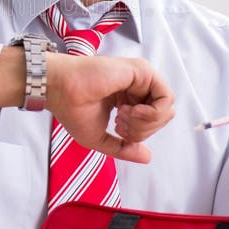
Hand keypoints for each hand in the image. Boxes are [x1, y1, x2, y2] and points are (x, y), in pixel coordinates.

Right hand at [46, 52, 174, 162]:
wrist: (61, 90)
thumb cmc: (73, 110)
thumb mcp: (100, 138)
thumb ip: (124, 148)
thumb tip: (148, 157)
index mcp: (128, 99)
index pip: (151, 122)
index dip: (138, 134)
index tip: (116, 128)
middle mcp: (137, 87)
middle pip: (162, 118)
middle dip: (142, 130)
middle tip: (119, 123)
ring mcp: (141, 78)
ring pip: (166, 109)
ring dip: (145, 122)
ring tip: (121, 115)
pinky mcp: (143, 71)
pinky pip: (166, 99)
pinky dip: (150, 113)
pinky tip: (129, 110)